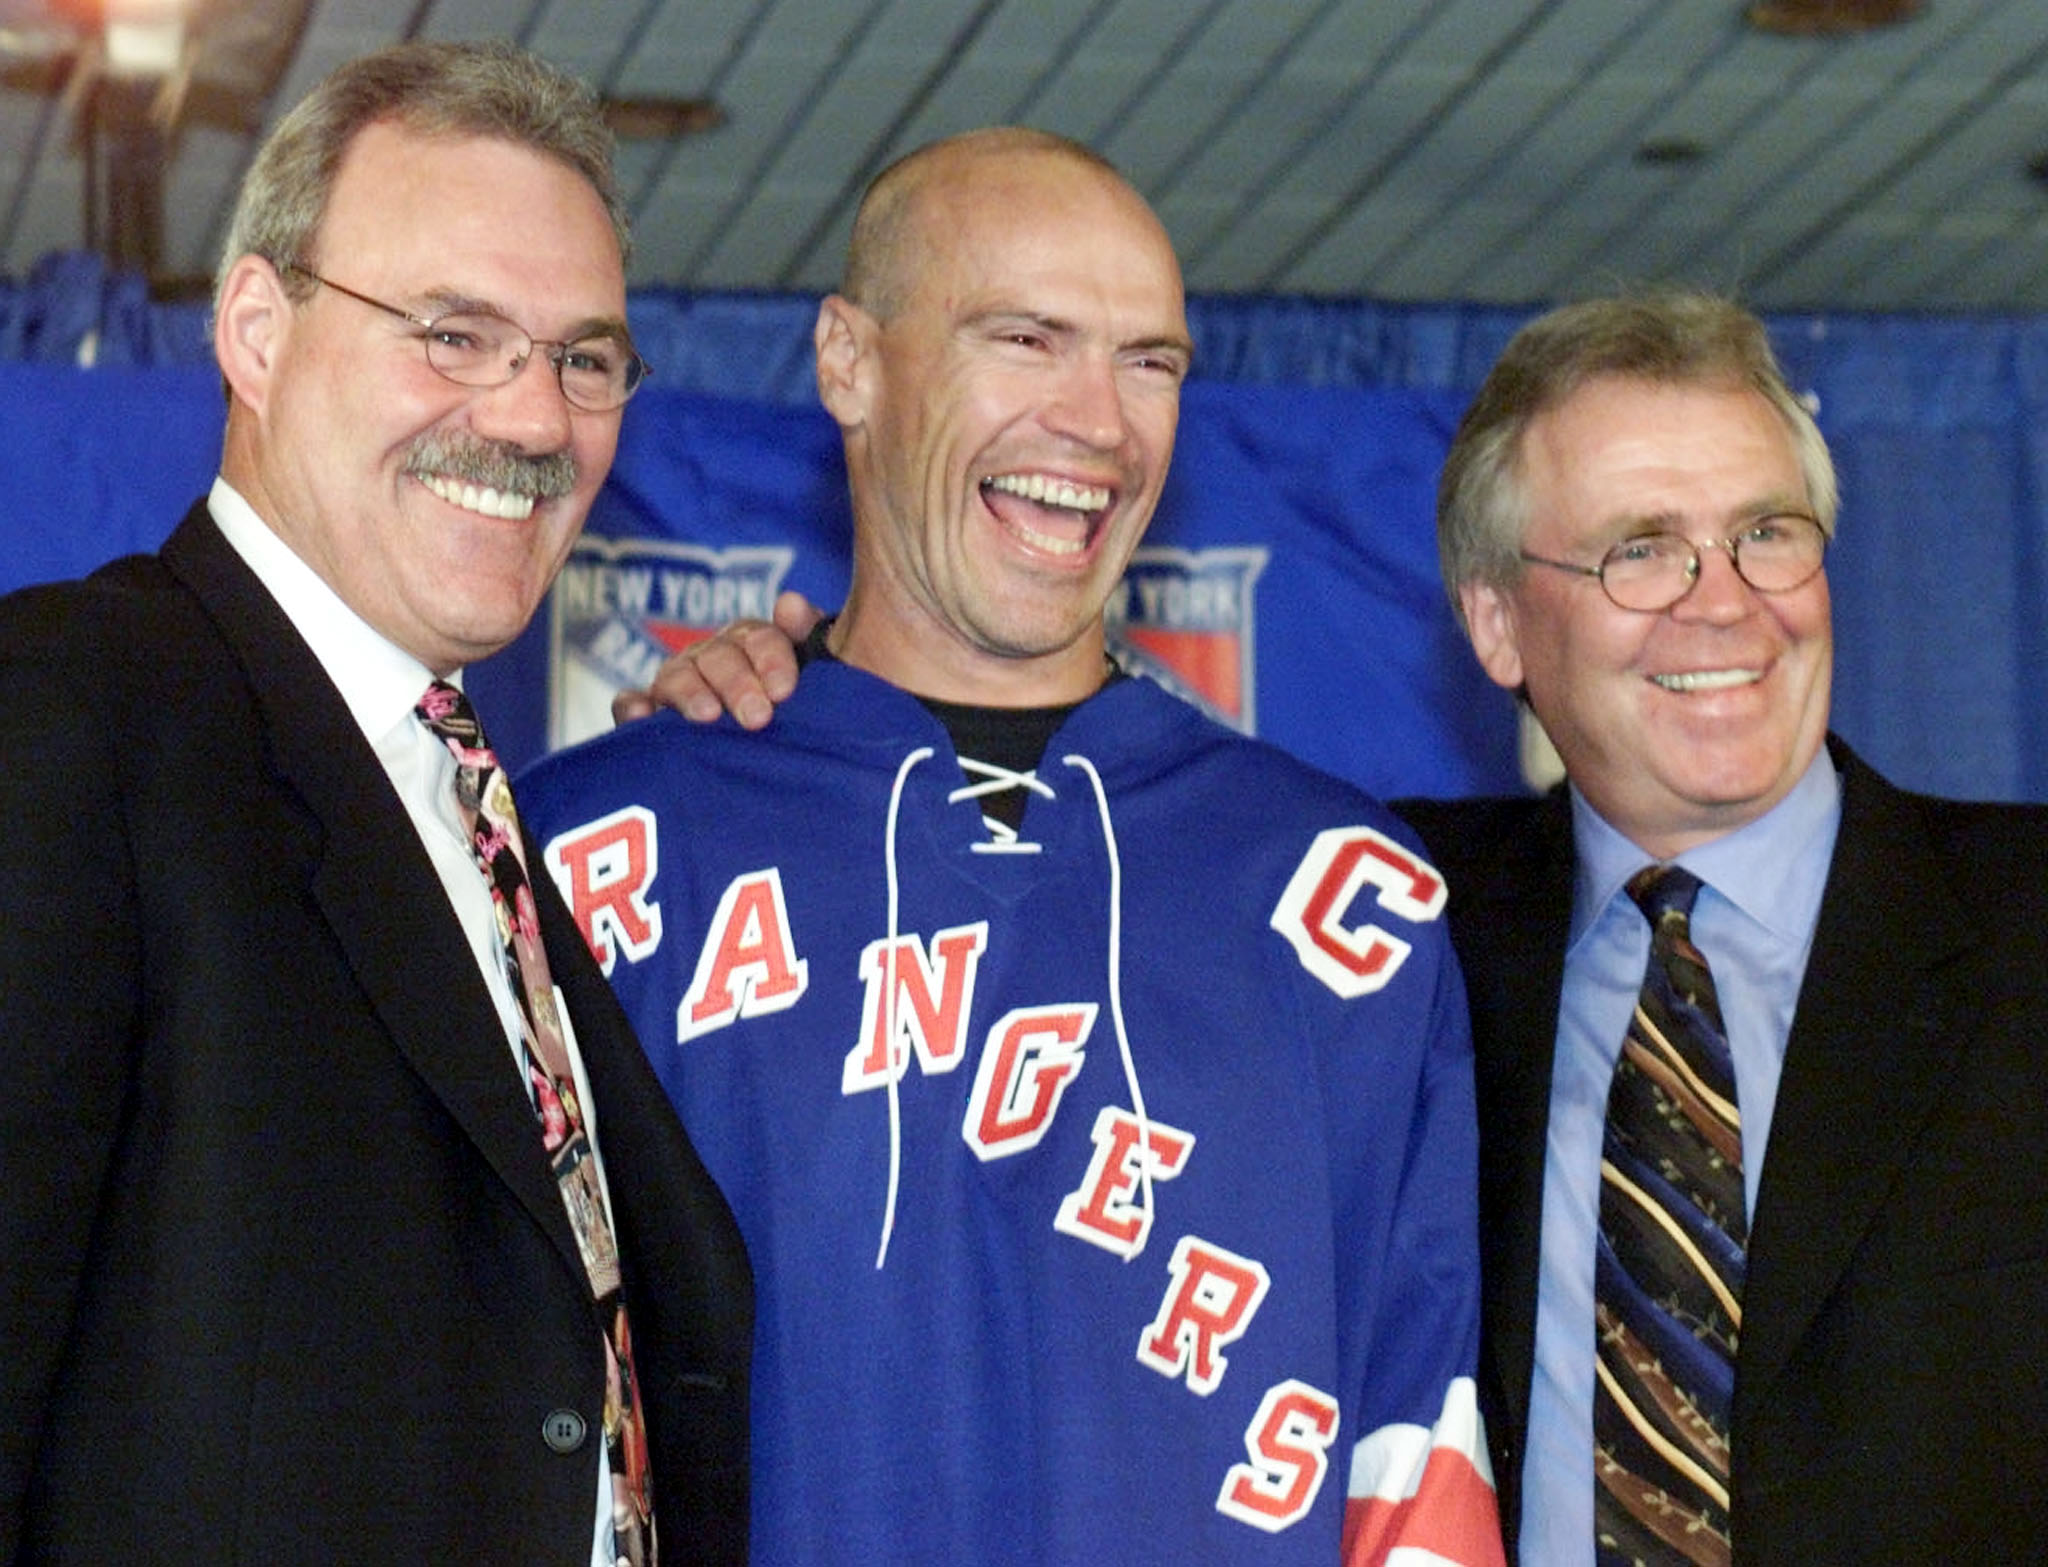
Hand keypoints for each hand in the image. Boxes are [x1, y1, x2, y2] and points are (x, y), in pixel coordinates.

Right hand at [611, 590, 823, 729]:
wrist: (766, 773)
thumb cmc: (795, 716)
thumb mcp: (816, 678)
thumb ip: (811, 638)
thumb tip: (790, 602)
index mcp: (753, 646)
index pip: (760, 638)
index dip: (771, 659)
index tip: (784, 691)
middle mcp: (713, 660)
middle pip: (717, 656)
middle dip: (736, 683)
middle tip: (757, 718)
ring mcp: (676, 685)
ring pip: (675, 675)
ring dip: (689, 692)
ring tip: (707, 716)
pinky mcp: (646, 716)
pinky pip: (630, 705)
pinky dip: (632, 707)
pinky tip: (641, 717)